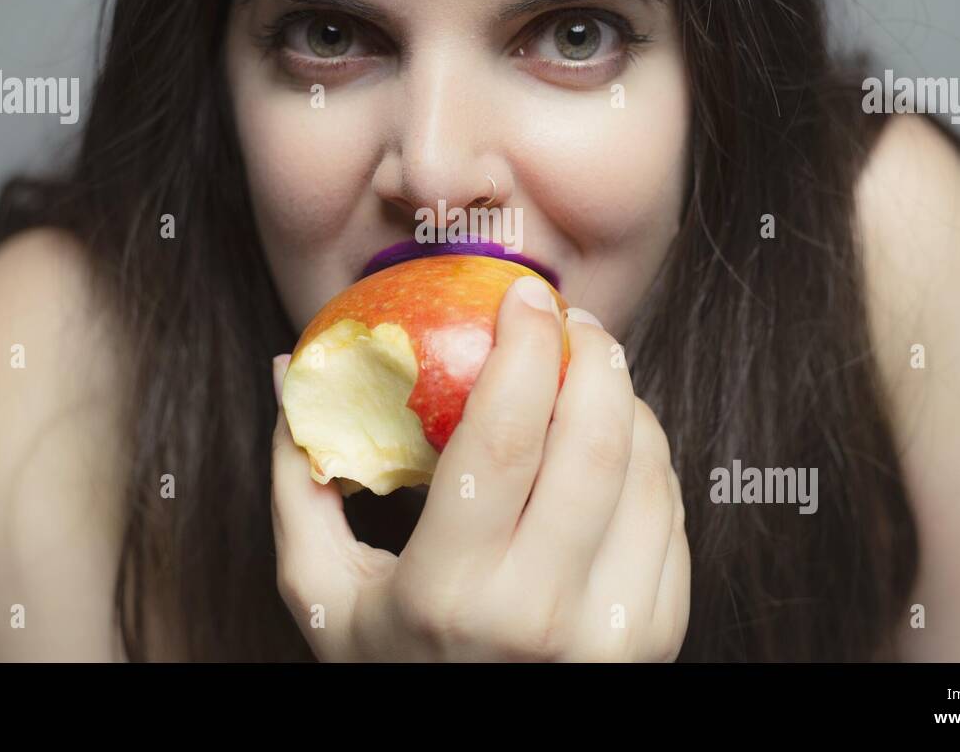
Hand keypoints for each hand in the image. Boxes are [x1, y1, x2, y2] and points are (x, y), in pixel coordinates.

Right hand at [270, 275, 690, 661]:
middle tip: (572, 319)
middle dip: (593, 354)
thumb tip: (289, 367)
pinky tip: (615, 442)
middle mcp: (540, 615)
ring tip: (590, 376)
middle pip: (594, 441)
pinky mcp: (652, 638)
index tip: (525, 294)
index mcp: (449, 593)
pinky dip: (649, 458)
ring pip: (646, 471)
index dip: (522, 345)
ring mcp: (610, 634)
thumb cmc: (387, 666)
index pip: (502, 436)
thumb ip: (300, 480)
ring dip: (625, 400)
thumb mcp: (319, 591)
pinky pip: (670, 516)